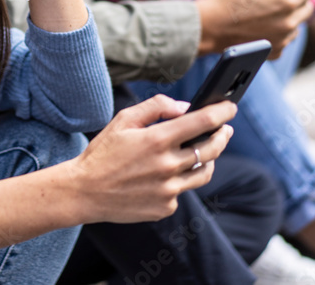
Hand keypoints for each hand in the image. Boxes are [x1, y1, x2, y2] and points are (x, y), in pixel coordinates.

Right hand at [66, 95, 235, 223]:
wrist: (84, 191)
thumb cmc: (103, 152)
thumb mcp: (124, 120)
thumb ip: (156, 107)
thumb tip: (185, 107)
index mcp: (157, 140)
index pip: (203, 122)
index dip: (222, 112)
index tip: (231, 106)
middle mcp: (167, 166)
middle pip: (211, 149)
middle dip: (223, 135)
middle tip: (225, 129)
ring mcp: (168, 190)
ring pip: (204, 173)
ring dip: (209, 159)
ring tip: (205, 151)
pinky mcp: (165, 208)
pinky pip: (182, 191)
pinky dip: (180, 180)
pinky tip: (166, 175)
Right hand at [196, 0, 314, 57]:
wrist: (213, 26)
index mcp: (289, 2)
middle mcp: (290, 23)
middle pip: (307, 9)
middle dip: (298, 1)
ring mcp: (284, 40)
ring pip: (297, 26)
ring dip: (289, 18)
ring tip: (266, 14)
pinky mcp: (275, 52)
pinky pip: (285, 40)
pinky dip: (278, 34)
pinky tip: (262, 28)